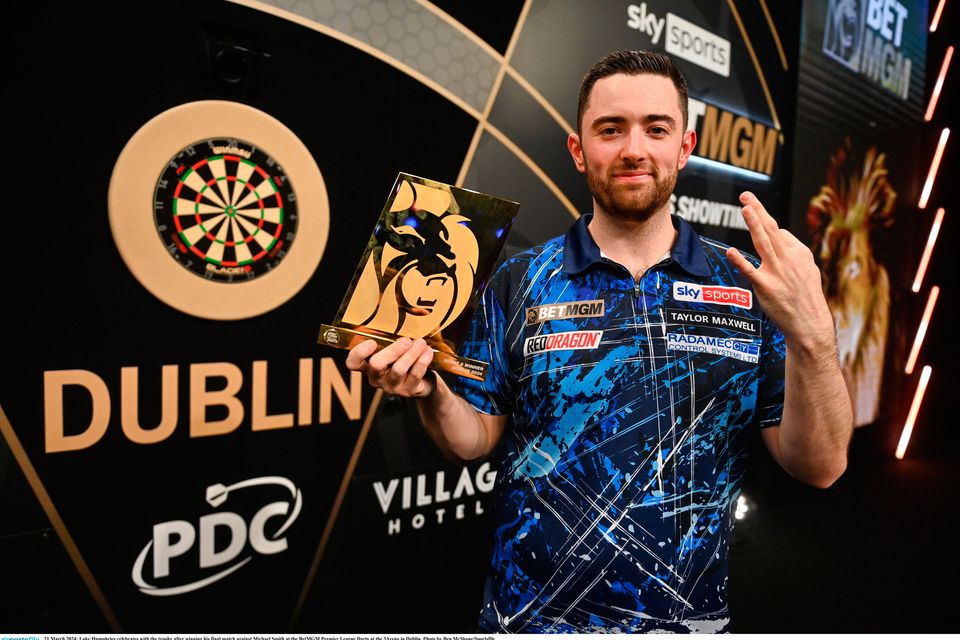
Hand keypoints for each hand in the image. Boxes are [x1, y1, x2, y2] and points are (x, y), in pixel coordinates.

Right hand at [345, 337, 436, 397]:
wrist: (424, 382)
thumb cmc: (406, 359)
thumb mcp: (396, 348)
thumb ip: (394, 336)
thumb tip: (410, 310)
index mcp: (368, 365)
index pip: (353, 363)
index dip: (358, 353)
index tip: (371, 342)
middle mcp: (377, 378)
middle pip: (376, 364)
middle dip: (392, 350)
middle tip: (406, 340)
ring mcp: (392, 386)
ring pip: (398, 370)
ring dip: (411, 354)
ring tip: (421, 343)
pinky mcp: (408, 391)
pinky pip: (414, 375)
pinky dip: (422, 362)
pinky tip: (428, 352)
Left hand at [726, 191, 833, 352]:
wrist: (809, 322)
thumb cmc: (806, 297)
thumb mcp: (808, 270)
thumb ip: (793, 252)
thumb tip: (781, 236)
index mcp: (799, 253)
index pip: (780, 233)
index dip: (768, 230)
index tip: (760, 224)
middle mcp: (788, 258)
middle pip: (771, 229)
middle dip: (758, 211)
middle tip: (746, 195)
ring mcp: (777, 271)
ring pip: (763, 243)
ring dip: (754, 224)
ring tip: (745, 208)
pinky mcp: (765, 286)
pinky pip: (750, 271)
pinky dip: (740, 260)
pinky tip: (730, 252)